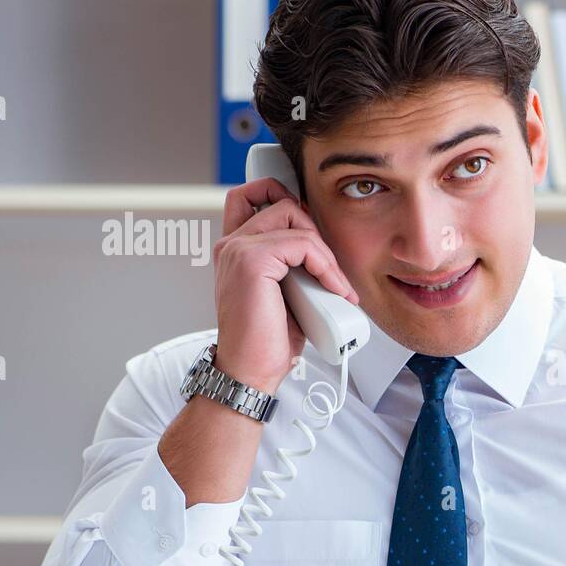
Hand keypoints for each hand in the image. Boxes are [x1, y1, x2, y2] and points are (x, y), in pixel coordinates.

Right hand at [213, 177, 360, 393]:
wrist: (251, 370)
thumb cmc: (267, 339)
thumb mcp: (286, 290)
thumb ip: (293, 262)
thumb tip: (325, 249)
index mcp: (235, 248)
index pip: (250, 195)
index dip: (282, 196)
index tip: (312, 232)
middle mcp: (231, 244)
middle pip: (282, 202)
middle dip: (315, 232)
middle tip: (330, 270)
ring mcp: (238, 249)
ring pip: (295, 219)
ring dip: (325, 254)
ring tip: (335, 287)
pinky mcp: (252, 261)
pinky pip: (303, 244)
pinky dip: (326, 266)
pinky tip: (333, 290)